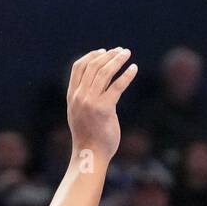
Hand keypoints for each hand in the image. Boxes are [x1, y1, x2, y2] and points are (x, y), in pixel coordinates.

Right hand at [67, 47, 137, 164]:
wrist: (90, 155)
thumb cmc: (89, 137)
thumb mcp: (80, 114)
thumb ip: (85, 99)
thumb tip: (98, 86)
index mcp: (72, 95)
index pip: (78, 67)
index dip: (91, 56)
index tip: (104, 51)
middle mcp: (79, 96)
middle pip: (93, 67)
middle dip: (108, 55)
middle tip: (121, 50)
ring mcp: (90, 102)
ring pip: (104, 73)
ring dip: (117, 60)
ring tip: (127, 54)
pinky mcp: (104, 109)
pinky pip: (117, 87)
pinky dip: (126, 75)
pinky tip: (134, 68)